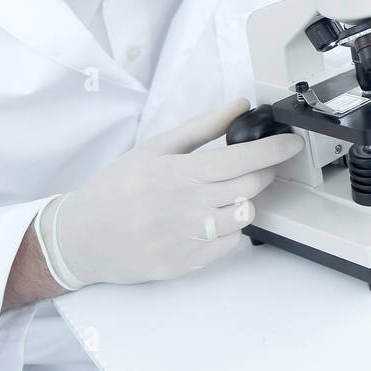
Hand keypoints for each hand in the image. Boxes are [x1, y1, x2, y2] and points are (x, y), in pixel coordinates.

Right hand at [36, 98, 302, 289]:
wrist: (79, 238)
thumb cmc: (115, 189)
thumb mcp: (153, 148)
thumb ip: (201, 127)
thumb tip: (239, 106)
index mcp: (175, 174)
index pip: (238, 159)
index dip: (272, 150)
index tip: (291, 143)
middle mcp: (182, 208)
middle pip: (248, 188)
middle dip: (263, 173)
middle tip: (257, 166)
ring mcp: (184, 240)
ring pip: (244, 218)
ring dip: (247, 202)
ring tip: (228, 194)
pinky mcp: (185, 264)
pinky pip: (230, 245)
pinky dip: (231, 230)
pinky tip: (213, 220)